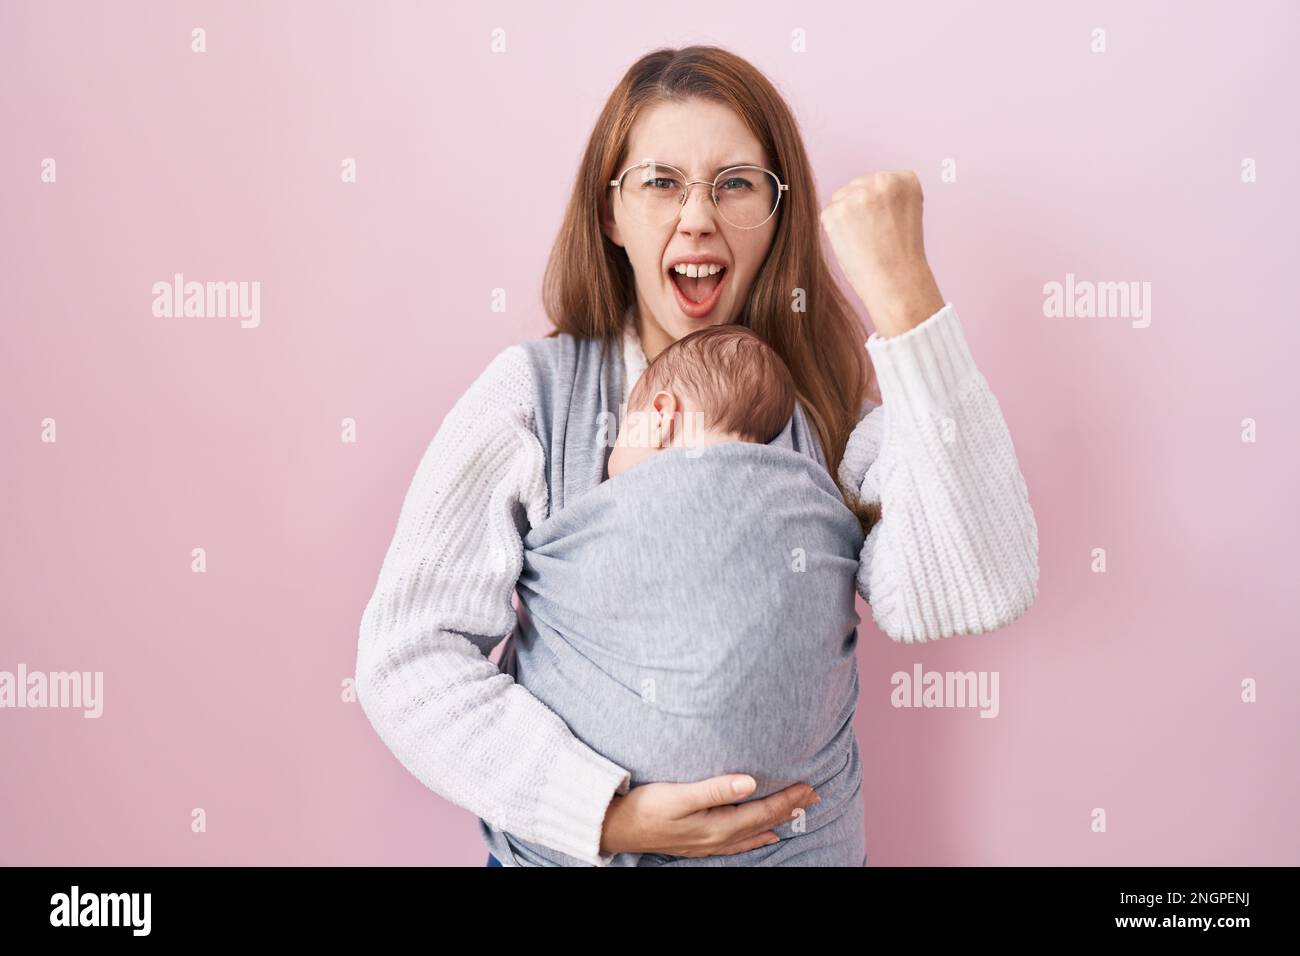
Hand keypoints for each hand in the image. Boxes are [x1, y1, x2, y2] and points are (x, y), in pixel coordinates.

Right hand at [600, 775, 820, 857]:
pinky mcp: (699, 843)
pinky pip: (739, 842)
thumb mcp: (679, 795)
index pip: (761, 811)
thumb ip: (716, 789)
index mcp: (716, 826)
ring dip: (777, 822)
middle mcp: (717, 839)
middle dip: (789, 809)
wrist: (615, 827)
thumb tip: (751, 782)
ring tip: (796, 814)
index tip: (808, 787)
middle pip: (762, 823)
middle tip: (814, 796)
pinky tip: (762, 836)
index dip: (787, 799)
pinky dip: (756, 837)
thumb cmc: (644, 807)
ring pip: (753, 834)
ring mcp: (708, 844)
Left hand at [820, 169, 943, 337]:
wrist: (896, 282)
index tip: (889, 224)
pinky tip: (852, 244)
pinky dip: (835, 231)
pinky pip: (828, 215)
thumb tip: (855, 190)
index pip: (881, 182)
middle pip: (858, 186)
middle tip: (874, 235)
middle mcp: (883, 180)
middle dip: (860, 208)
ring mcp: (858, 195)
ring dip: (846, 217)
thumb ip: (886, 195)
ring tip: (864, 240)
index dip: (881, 206)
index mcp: (906, 179)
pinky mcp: (836, 211)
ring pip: (841, 198)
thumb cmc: (902, 254)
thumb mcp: (906, 212)